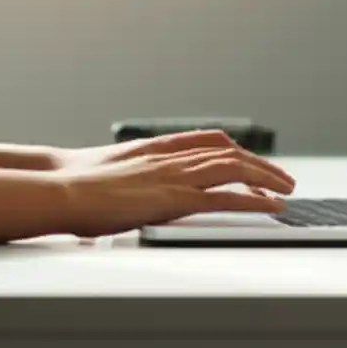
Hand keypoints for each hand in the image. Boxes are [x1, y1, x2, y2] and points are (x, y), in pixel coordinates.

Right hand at [56, 145, 294, 237]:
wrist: (59, 187)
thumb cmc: (73, 185)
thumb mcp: (108, 171)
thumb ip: (129, 175)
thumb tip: (131, 190)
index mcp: (154, 147)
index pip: (207, 140)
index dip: (235, 150)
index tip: (251, 160)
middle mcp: (169, 157)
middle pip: (229, 152)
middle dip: (261, 165)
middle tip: (283, 178)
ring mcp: (173, 176)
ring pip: (233, 169)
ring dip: (266, 179)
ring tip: (287, 191)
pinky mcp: (173, 200)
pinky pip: (223, 198)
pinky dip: (252, 201)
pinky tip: (271, 207)